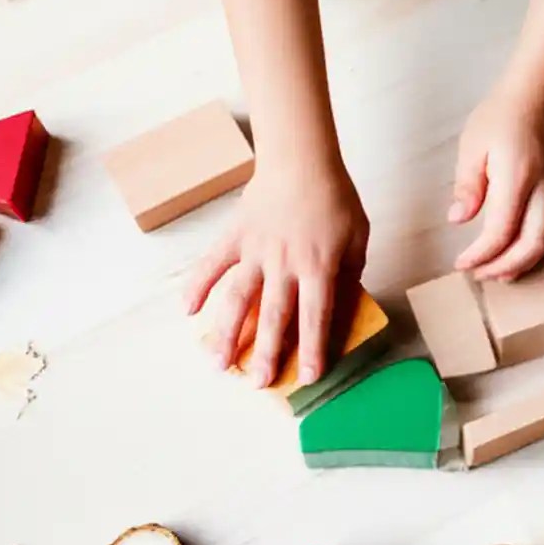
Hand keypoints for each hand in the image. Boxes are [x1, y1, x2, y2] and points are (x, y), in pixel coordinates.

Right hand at [185, 161, 368, 387]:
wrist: (302, 160)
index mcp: (319, 267)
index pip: (315, 316)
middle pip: (273, 317)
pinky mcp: (235, 238)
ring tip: (217, 364)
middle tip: (257, 384)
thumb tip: (342, 306)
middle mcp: (284, 265)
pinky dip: (196, 286)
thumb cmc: (336, 199)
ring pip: (237, 299)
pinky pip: (211, 265)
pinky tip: (186, 311)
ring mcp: (255, 252)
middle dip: (265, 354)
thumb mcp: (357, 238)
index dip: (312, 349)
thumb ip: (350, 274)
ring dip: (226, 333)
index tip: (307, 377)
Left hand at [451, 90, 543, 280]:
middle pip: (531, 245)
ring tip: (500, 272)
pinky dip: (535, 247)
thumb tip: (459, 220)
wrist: (537, 95)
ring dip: (524, 261)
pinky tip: (518, 252)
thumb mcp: (472, 147)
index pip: (501, 232)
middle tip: (481, 275)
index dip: (481, 255)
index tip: (461, 263)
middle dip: (506, 267)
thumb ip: (468, 187)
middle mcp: (542, 189)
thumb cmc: (501, 116)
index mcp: (517, 178)